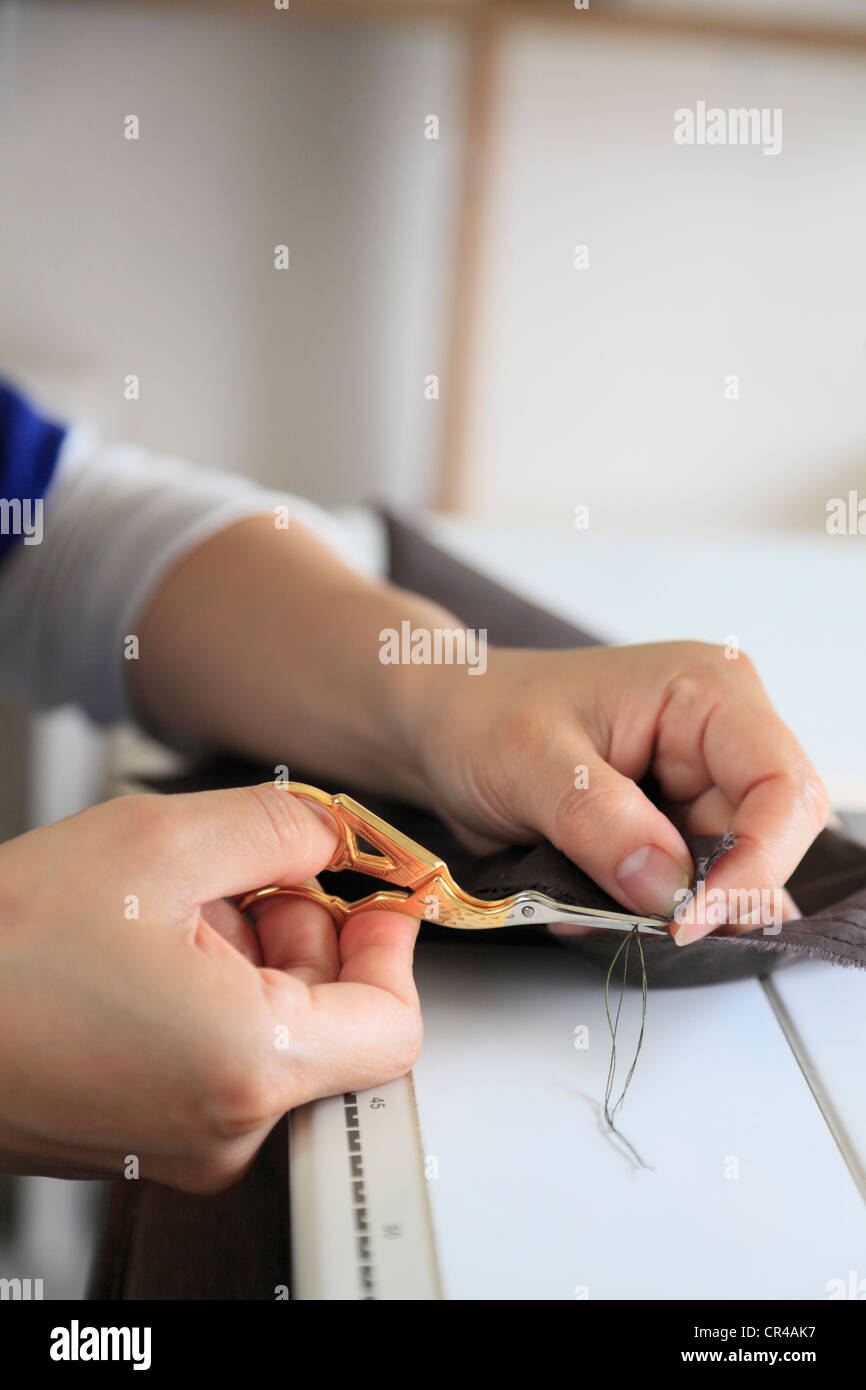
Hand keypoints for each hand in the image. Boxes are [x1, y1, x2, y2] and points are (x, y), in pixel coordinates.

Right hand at [0, 784, 420, 1190]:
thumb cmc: (1, 952)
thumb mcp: (158, 844)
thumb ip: (279, 828)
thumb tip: (331, 838)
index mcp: (251, 1065)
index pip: (394, 1024)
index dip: (390, 947)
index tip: (374, 897)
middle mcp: (224, 1128)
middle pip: (331, 1024)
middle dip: (303, 934)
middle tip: (249, 875)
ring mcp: (180, 1144)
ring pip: (271, 1037)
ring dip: (247, 959)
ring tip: (173, 908)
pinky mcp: (141, 1139)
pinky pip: (216, 1062)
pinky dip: (208, 998)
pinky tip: (145, 949)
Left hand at [416, 642, 828, 944]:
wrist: (442, 728)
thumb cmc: (480, 716)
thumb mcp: (529, 761)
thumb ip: (602, 822)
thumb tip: (667, 887)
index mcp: (706, 692)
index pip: (783, 787)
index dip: (756, 862)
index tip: (689, 917)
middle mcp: (718, 736)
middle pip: (764, 840)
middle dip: (704, 893)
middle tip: (634, 921)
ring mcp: (696, 783)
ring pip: (723, 875)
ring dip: (660, 907)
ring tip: (585, 897)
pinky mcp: (671, 823)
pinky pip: (682, 886)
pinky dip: (639, 908)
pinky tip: (587, 896)